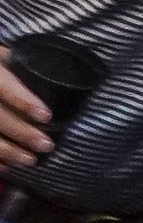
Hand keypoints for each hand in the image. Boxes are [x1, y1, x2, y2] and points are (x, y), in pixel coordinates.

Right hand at [0, 48, 54, 170]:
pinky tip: (7, 167)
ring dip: (6, 151)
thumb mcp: (2, 55)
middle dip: (20, 132)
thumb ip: (20, 65)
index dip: (23, 101)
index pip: (3, 85)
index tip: (46, 115)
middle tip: (46, 145)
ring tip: (30, 160)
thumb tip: (57, 73)